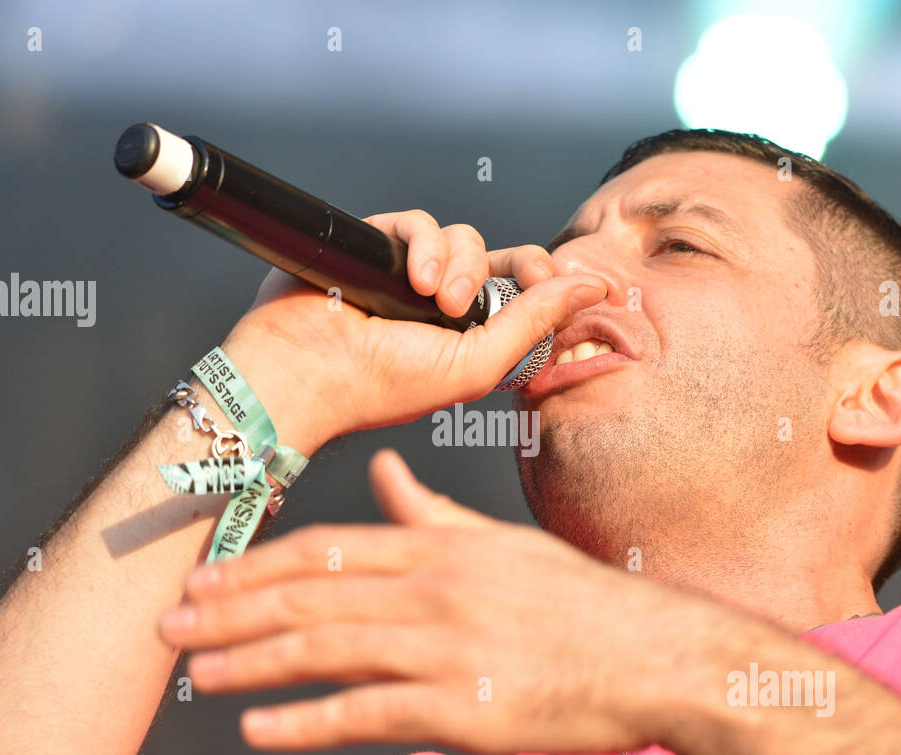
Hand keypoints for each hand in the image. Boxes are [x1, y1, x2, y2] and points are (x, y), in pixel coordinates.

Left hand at [156, 450, 716, 754]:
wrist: (655, 658)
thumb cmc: (579, 604)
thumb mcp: (502, 543)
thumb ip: (433, 512)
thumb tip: (388, 471)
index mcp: (440, 547)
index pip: (327, 550)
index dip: (256, 565)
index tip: (204, 577)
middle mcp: (432, 589)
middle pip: (309, 595)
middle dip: (230, 609)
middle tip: (169, 622)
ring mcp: (445, 647)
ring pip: (324, 648)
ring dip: (250, 661)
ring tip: (196, 673)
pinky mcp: (463, 707)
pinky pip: (365, 712)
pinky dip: (304, 720)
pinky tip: (257, 727)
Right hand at [222, 211, 606, 445]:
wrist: (307, 373)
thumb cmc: (384, 387)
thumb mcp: (479, 365)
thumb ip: (536, 323)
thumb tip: (594, 286)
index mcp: (474, 336)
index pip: (528, 293)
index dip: (550, 284)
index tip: (567, 288)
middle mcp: (445, 302)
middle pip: (501, 258)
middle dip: (509, 271)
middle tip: (498, 296)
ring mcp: (410, 272)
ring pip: (463, 238)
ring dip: (459, 265)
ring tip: (437, 301)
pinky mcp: (378, 244)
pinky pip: (420, 222)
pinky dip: (424, 244)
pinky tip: (415, 280)